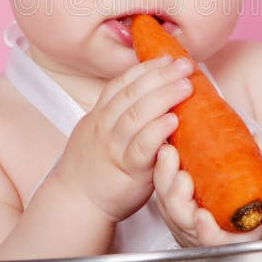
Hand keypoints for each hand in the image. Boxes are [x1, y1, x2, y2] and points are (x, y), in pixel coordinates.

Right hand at [51, 54, 194, 223]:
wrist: (76, 203)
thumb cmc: (95, 168)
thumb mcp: (100, 133)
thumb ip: (121, 115)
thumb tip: (152, 95)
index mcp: (100, 115)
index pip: (123, 83)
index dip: (146, 69)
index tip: (167, 58)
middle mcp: (105, 126)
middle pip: (132, 93)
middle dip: (160, 75)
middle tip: (183, 65)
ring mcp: (114, 147)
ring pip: (137, 115)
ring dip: (163, 97)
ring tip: (185, 86)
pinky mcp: (126, 170)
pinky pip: (141, 147)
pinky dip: (157, 131)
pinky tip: (173, 120)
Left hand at [153, 137, 261, 246]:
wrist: (245, 213)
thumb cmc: (260, 207)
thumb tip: (257, 142)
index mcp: (233, 237)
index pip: (215, 242)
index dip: (207, 232)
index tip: (202, 216)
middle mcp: (203, 234)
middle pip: (183, 222)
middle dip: (178, 197)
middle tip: (182, 175)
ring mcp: (184, 221)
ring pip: (167, 205)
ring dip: (165, 179)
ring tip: (168, 152)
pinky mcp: (172, 205)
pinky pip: (161, 191)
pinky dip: (160, 172)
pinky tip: (164, 150)